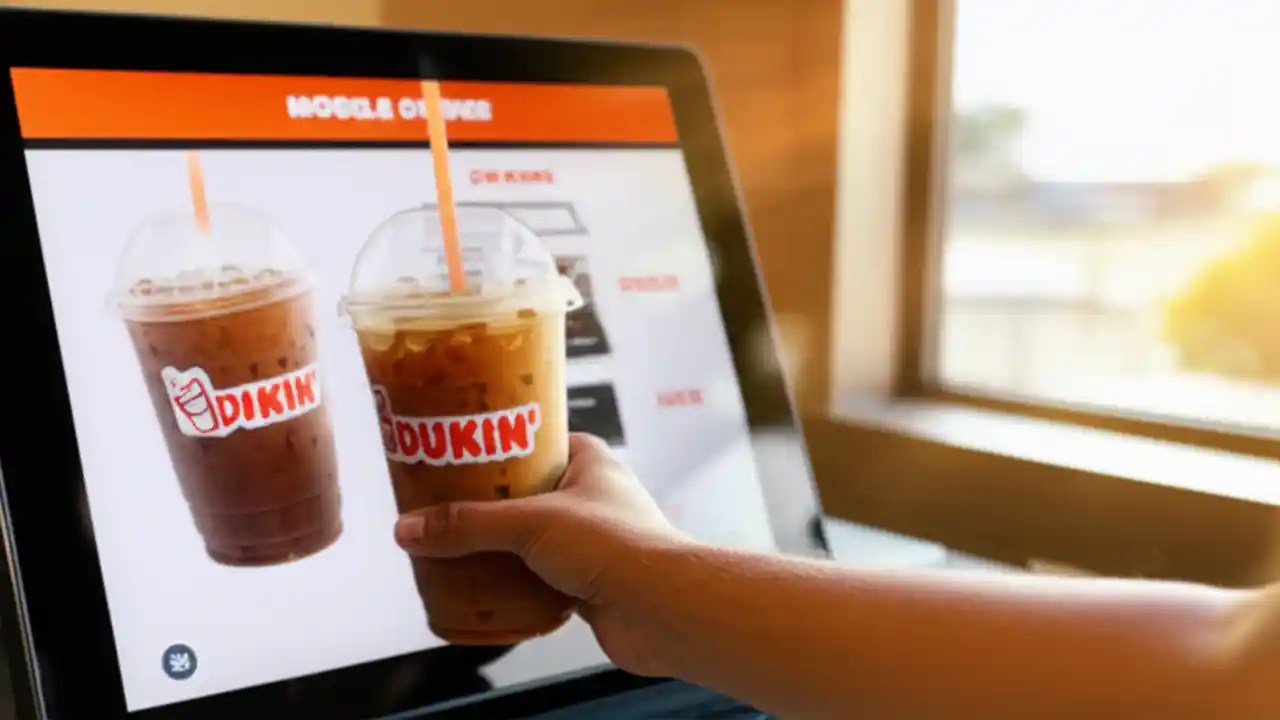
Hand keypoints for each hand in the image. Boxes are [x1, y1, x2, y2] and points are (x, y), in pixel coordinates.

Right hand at [394, 433, 691, 674]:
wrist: (662, 611)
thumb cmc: (619, 547)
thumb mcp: (530, 523)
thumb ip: (468, 525)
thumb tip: (410, 528)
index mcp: (591, 462)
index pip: (540, 438)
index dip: (503, 440)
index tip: (463, 445)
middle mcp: (594, 498)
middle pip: (530, 491)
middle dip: (491, 501)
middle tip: (447, 500)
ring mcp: (592, 542)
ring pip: (533, 538)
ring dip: (501, 545)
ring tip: (455, 544)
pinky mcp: (588, 584)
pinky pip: (540, 579)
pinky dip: (514, 583)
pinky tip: (484, 587)